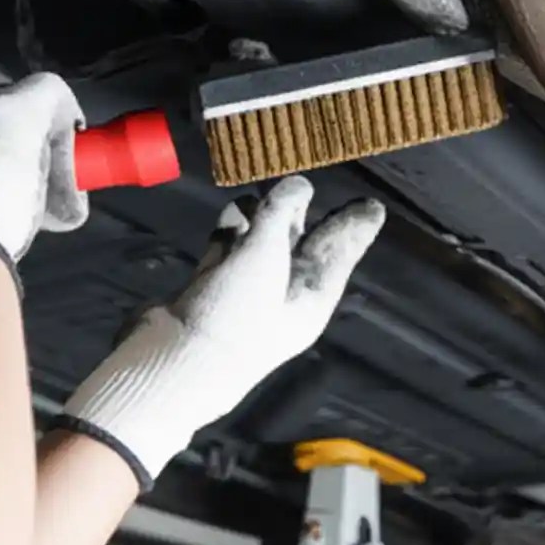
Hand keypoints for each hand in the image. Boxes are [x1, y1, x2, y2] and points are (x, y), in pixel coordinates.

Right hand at [58, 176, 385, 487]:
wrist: (173, 361)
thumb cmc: (233, 314)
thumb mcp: (264, 256)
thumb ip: (279, 214)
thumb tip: (298, 184)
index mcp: (309, 299)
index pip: (338, 255)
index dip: (354, 228)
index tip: (372, 206)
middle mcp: (282, 297)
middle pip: (302, 246)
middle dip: (310, 216)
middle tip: (322, 187)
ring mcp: (245, 295)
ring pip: (262, 245)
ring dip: (265, 216)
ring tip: (270, 184)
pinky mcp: (211, 290)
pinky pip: (228, 251)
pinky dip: (232, 228)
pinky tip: (234, 206)